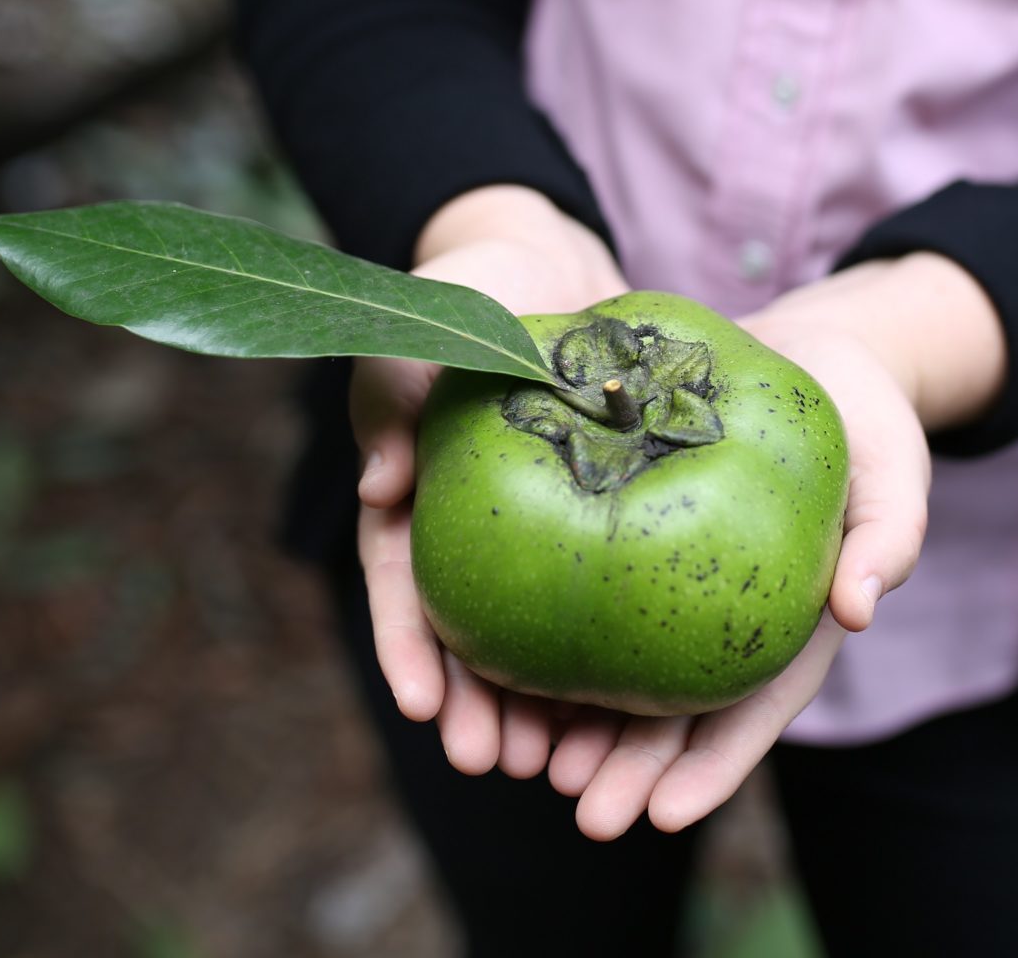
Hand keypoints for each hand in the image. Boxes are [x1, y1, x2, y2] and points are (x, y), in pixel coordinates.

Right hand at [350, 185, 627, 768]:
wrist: (549, 256)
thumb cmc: (469, 285)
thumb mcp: (420, 326)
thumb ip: (389, 395)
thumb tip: (377, 492)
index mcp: (417, 499)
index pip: (404, 590)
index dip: (408, 654)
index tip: (424, 711)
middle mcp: (473, 529)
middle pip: (470, 636)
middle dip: (479, 708)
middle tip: (502, 762)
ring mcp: (535, 527)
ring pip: (539, 633)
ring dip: (544, 702)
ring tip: (567, 762)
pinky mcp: (599, 516)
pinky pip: (610, 588)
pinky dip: (615, 646)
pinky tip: (640, 699)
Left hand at [540, 253, 1007, 838]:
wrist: (812, 354)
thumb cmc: (864, 416)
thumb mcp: (894, 467)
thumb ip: (888, 535)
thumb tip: (859, 610)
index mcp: (791, 624)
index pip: (752, 713)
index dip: (712, 770)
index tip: (667, 817)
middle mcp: (724, 618)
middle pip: (676, 713)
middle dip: (630, 772)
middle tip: (585, 814)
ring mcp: (676, 583)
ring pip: (621, 671)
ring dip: (579, 727)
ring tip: (529, 764)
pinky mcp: (633, 536)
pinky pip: (585, 595)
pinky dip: (547, 639)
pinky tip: (500, 671)